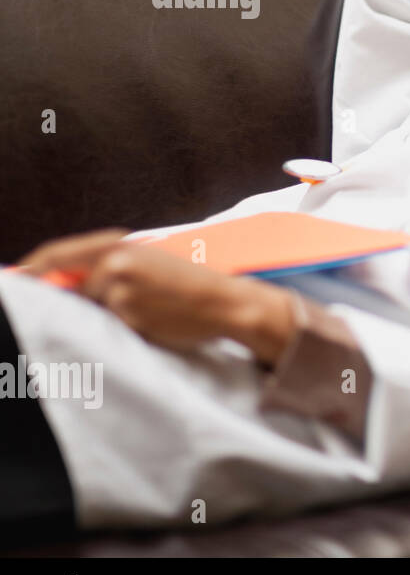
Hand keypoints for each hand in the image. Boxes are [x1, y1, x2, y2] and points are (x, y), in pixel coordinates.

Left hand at [16, 229, 296, 363]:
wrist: (223, 301)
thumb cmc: (187, 283)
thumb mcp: (146, 261)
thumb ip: (105, 268)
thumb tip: (60, 285)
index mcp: (118, 245)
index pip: (56, 256)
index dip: (29, 270)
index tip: (13, 279)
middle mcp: (113, 265)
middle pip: (69, 289)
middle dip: (71, 302)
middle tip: (84, 307)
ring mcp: (119, 293)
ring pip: (92, 312)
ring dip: (108, 317)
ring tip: (148, 311)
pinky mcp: (128, 318)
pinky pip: (112, 328)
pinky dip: (126, 329)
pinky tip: (154, 322)